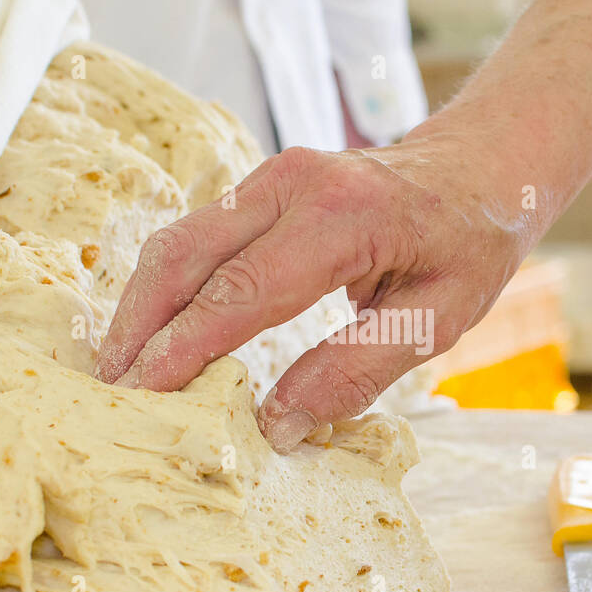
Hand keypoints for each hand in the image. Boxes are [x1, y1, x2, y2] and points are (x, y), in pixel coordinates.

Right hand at [93, 135, 539, 451]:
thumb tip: (277, 423)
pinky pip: (197, 237)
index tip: (145, 393)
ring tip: (119, 370)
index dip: (187, 345)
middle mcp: (293, 184)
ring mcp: (270, 178)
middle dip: (140, 326)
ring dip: (142, 306)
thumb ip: (358, 369)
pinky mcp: (260, 187)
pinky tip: (154, 330)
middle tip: (112, 392)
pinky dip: (166, 286)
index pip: (242, 289)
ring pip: (179, 242)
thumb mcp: (439, 317)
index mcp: (343, 216)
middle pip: (186, 256)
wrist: (479, 168)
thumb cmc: (469, 243)